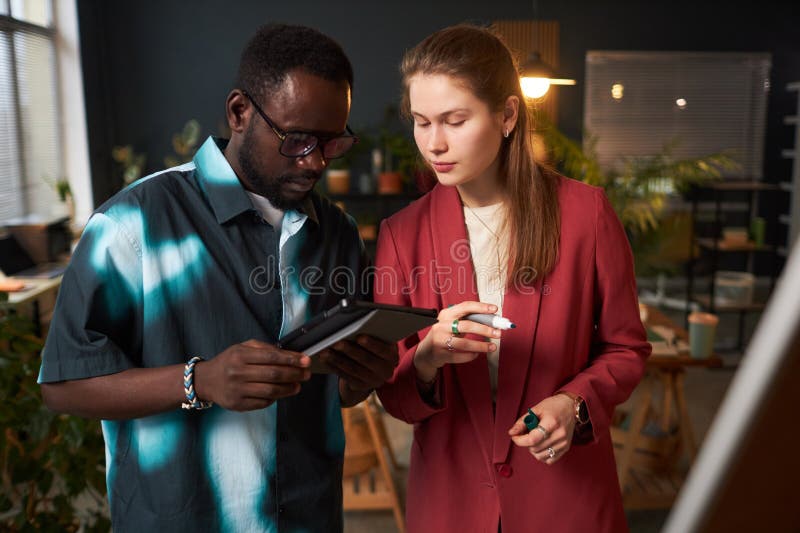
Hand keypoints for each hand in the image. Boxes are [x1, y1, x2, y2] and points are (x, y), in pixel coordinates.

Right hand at [194, 339, 310, 410]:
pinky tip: (282, 392)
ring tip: (298, 385)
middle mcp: (238, 373)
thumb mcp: (243, 348)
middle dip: (294, 374)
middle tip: (306, 374)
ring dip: (289, 388)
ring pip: (271, 391)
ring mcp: (238, 390)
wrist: (206, 380)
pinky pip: (263, 402)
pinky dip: (276, 398)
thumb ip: (265, 349)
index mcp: (240, 356)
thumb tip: (289, 355)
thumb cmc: (229, 362)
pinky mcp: (238, 404)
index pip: (272, 357)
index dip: (292, 359)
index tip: (305, 361)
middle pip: (274, 374)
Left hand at [318, 335, 398, 391]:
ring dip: (337, 359)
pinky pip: (345, 376)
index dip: (372, 344)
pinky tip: (324, 359)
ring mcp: (373, 381)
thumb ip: (374, 333)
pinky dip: (333, 367)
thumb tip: (356, 321)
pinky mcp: (360, 386)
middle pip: (366, 360)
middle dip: (350, 350)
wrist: (373, 369)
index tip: (360, 337)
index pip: (383, 350)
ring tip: (324, 350)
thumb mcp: (379, 340)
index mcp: (392, 355)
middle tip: (336, 342)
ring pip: (353, 369)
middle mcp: (386, 370)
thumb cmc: (374, 347)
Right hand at [414, 301, 501, 381]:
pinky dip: (471, 356)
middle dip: (485, 330)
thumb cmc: (444, 334)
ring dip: (481, 346)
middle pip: (467, 326)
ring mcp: (440, 341)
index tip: (494, 309)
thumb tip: (492, 321)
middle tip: (498, 333)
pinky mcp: (441, 354)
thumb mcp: (452, 323)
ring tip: (492, 347)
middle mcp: (441, 326)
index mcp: (446, 314)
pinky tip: (476, 354)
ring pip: (464, 344)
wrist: (426, 351)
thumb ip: (468, 320)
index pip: (465, 307)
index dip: (481, 307)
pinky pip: (460, 356)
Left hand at [508, 393, 575, 464]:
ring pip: (540, 456)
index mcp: (552, 423)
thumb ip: (522, 422)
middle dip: (526, 442)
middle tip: (527, 433)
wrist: (571, 407)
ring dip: (533, 449)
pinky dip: (542, 454)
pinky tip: (542, 445)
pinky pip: (549, 460)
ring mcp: (563, 443)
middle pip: (535, 448)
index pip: (532, 439)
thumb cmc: (553, 406)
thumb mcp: (535, 409)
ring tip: (535, 438)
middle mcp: (559, 435)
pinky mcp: (566, 448)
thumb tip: (512, 433)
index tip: (515, 437)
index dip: (520, 440)